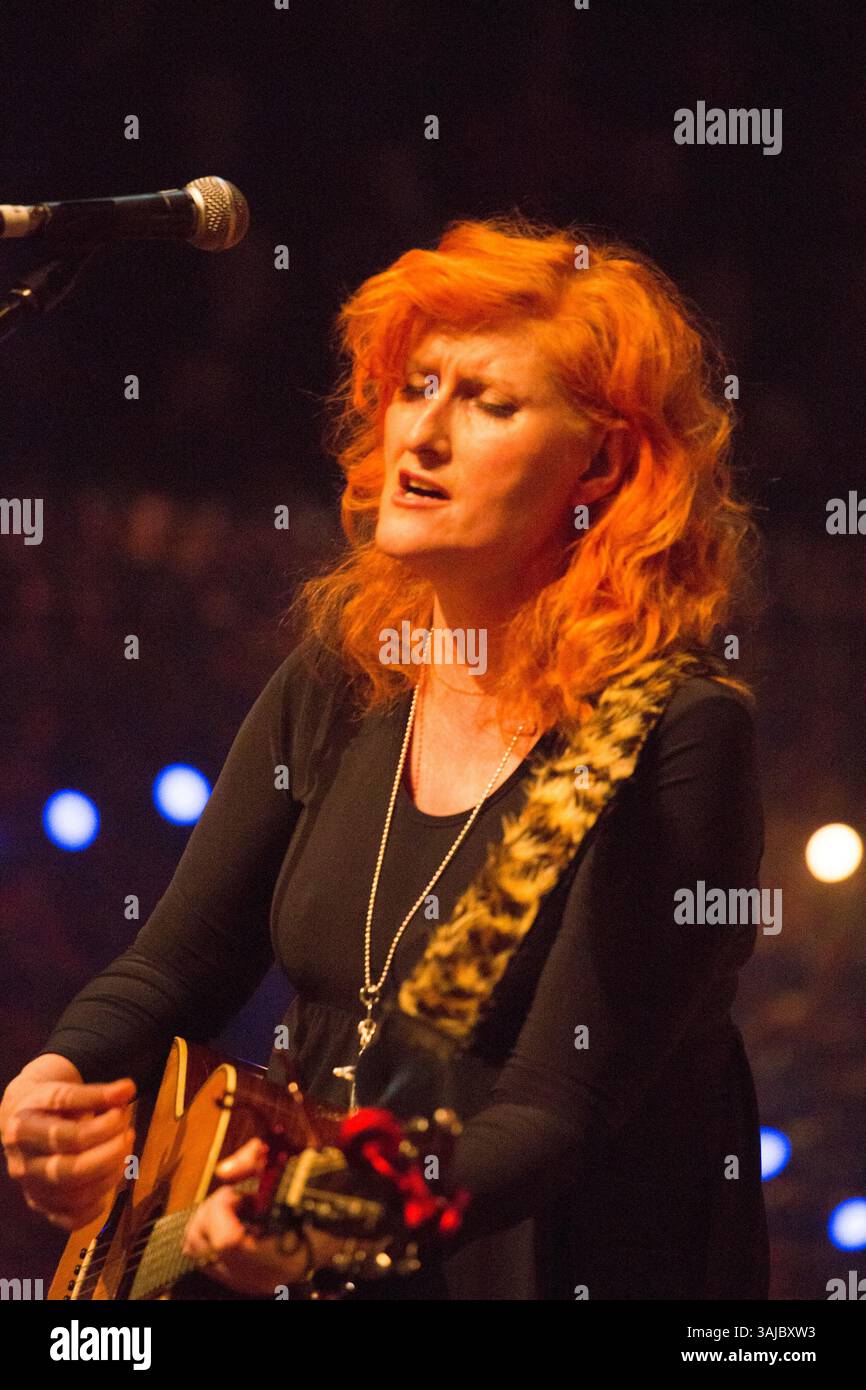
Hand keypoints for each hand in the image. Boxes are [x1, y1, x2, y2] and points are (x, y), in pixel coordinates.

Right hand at [1, 1057, 135, 1230]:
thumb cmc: (47, 1104)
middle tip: (128, 1135)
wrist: (22, 1120)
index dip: (101, 1128)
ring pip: (74, 1196)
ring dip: (110, 1175)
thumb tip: (128, 1089)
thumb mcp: (64, 1089)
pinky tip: (109, 1184)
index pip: (65, 1137)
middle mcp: (22, 1164)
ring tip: (125, 1150)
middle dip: (109, 1155)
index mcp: (22, 1130)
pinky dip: (95, 1208)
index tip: (121, 1111)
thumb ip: (96, 1093)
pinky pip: (69, 1220)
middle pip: (69, 1172)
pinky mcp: (42, 1205)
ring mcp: (31, 1188)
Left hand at [181, 1137, 391, 1297]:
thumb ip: (255, 1156)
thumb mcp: (294, 1162)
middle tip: (235, 1197)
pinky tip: (241, 1225)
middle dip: (211, 1215)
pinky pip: (215, 1264)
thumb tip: (223, 1170)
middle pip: (205, 1248)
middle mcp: (264, 1276)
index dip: (224, 1208)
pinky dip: (217, 1241)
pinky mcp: (254, 1281)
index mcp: (280, 1251)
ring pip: (204, 1258)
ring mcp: (257, 1282)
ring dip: (212, 1227)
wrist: (349, 1217)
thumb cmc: (324, 1188)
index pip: (227, 1239)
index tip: (242, 1193)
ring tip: (239, 1211)